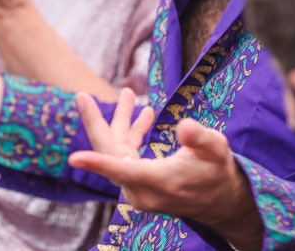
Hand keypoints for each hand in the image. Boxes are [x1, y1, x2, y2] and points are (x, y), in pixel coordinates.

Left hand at [69, 94, 261, 244]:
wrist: (221, 201)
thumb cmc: (218, 173)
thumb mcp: (215, 150)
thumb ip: (199, 138)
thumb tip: (184, 126)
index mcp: (158, 181)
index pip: (122, 171)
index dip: (97, 163)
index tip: (73, 158)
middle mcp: (142, 190)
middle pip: (111, 153)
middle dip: (98, 122)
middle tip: (82, 95)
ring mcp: (139, 189)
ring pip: (119, 152)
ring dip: (122, 123)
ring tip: (128, 93)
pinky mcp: (140, 185)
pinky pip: (127, 158)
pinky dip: (132, 136)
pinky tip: (144, 116)